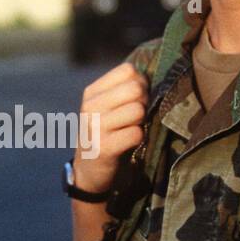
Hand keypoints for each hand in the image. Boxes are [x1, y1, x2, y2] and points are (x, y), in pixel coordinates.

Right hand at [73, 62, 148, 192]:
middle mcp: (90, 107)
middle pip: (135, 89)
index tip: (135, 99)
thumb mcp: (106, 107)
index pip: (128, 71)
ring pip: (138, 110)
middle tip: (137, 116)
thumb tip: (150, 77)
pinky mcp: (103, 148)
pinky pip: (136, 133)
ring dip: (141, 122)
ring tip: (130, 128)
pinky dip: (139, 139)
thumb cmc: (105, 132)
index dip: (140, 83)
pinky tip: (129, 143)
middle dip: (144, 102)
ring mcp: (95, 127)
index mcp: (92, 92)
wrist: (89, 169)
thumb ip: (124, 89)